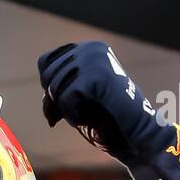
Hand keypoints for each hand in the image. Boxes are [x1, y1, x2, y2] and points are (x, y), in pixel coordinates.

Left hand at [37, 41, 163, 161]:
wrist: (135, 131)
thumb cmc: (106, 117)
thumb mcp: (74, 98)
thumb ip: (55, 90)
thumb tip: (45, 96)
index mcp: (87, 48)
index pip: (45, 62)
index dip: (48, 86)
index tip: (63, 102)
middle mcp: (91, 48)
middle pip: (47, 75)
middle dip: (54, 100)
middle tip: (76, 113)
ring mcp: (95, 59)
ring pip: (55, 87)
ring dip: (66, 109)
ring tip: (87, 113)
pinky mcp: (97, 75)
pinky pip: (65, 98)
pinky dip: (72, 115)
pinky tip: (88, 118)